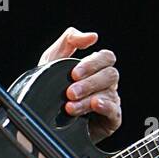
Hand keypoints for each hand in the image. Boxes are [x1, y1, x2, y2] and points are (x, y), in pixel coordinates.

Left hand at [37, 27, 121, 141]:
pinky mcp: (110, 120)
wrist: (43, 121)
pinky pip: (115, 111)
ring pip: (110, 94)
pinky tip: (94, 106)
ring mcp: (109, 101)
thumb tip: (92, 36)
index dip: (92, 64)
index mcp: (95, 68)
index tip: (74, 73)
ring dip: (88, 99)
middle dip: (89, 83)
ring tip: (70, 106)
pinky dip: (105, 107)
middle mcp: (105, 83)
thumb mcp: (53, 60)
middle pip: (111, 74)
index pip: (106, 57)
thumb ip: (69, 41)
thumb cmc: (50, 90)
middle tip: (70, 92)